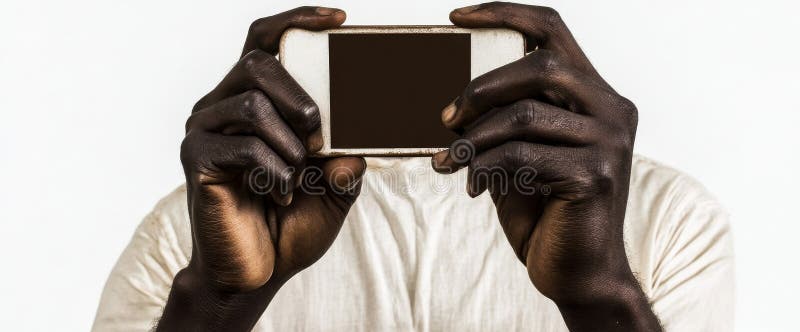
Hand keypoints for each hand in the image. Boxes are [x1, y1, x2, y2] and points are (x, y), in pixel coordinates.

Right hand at [159, 7, 363, 330]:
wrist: (255, 273)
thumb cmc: (290, 224)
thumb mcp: (334, 189)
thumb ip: (348, 162)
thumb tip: (358, 149)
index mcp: (252, 101)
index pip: (266, 41)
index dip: (298, 21)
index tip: (340, 21)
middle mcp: (221, 106)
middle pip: (257, 60)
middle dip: (299, 93)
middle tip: (319, 131)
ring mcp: (204, 131)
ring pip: (250, 102)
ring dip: (289, 141)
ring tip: (299, 172)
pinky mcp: (195, 159)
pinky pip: (242, 146)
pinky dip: (274, 170)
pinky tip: (280, 193)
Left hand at [434, 3, 660, 330]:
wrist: (578, 274)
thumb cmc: (545, 214)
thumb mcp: (517, 157)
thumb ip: (500, 123)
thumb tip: (452, 103)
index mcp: (594, 95)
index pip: (553, 31)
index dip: (505, 14)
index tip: (456, 18)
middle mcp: (612, 109)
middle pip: (542, 64)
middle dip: (483, 86)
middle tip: (446, 117)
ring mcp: (610, 142)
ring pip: (527, 113)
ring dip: (475, 137)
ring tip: (448, 159)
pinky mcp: (596, 175)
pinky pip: (525, 155)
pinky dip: (486, 167)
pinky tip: (470, 186)